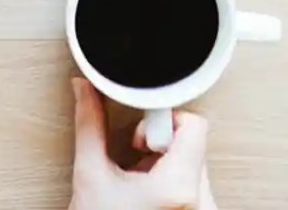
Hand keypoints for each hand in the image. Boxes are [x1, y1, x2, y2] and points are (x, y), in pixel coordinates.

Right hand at [69, 78, 217, 209]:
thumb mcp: (90, 174)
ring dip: (166, 166)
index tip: (139, 136)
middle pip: (193, 145)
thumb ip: (89, 123)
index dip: (161, 123)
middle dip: (160, 146)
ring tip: (139, 183)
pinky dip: (172, 184)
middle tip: (133, 161)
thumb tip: (85, 89)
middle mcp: (201, 203)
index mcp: (179, 188)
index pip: (195, 125)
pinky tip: (149, 197)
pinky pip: (195, 188)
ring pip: (193, 167)